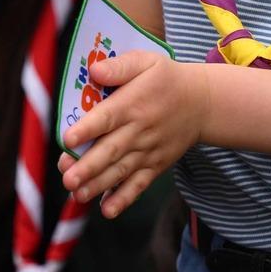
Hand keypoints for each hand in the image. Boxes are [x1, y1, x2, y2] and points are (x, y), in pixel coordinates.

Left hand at [58, 50, 208, 217]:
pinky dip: (124, 198)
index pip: (108, 117)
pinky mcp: (156, 165)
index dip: (88, 128)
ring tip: (78, 194)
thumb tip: (93, 70)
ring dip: (98, 184)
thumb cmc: (167, 79)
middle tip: (67, 178)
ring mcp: (148, 151)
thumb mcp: (147, 62)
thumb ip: (120, 66)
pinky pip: (140, 184)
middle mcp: (139, 130)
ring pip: (121, 170)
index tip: (68, 139)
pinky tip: (108, 210)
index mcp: (133, 102)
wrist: (202, 103)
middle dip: (88, 166)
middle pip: (111, 150)